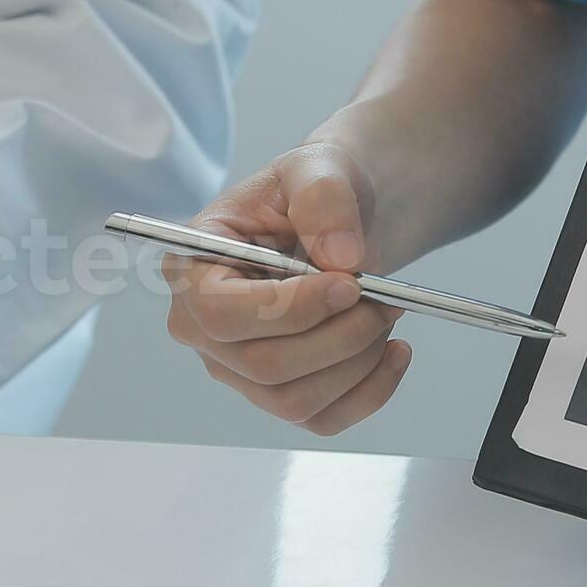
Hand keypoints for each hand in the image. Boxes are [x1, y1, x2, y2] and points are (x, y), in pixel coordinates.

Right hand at [164, 140, 414, 436]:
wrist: (342, 222)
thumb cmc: (314, 192)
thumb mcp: (317, 167)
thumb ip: (323, 197)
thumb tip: (341, 256)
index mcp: (193, 267)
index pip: (221, 314)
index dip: (289, 309)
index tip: (349, 284)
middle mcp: (202, 328)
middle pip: (263, 366)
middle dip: (338, 337)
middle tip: (382, 298)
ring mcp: (236, 369)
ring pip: (294, 401)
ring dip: (357, 361)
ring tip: (386, 312)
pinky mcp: (278, 395)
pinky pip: (323, 419)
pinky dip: (371, 391)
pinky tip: (394, 352)